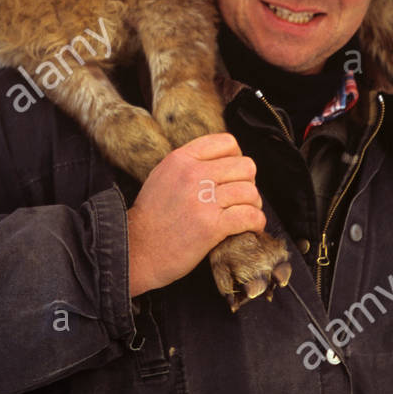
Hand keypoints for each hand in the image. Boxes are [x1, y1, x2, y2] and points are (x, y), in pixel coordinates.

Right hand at [127, 133, 265, 297]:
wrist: (136, 250)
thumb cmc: (150, 218)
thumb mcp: (163, 177)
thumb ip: (189, 164)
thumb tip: (221, 161)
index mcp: (181, 159)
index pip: (226, 142)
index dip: (236, 159)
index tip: (232, 175)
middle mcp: (192, 174)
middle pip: (245, 166)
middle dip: (248, 183)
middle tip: (241, 198)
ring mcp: (203, 199)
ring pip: (250, 191)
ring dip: (253, 205)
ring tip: (245, 214)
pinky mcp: (211, 225)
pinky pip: (250, 215)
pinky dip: (256, 222)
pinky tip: (250, 227)